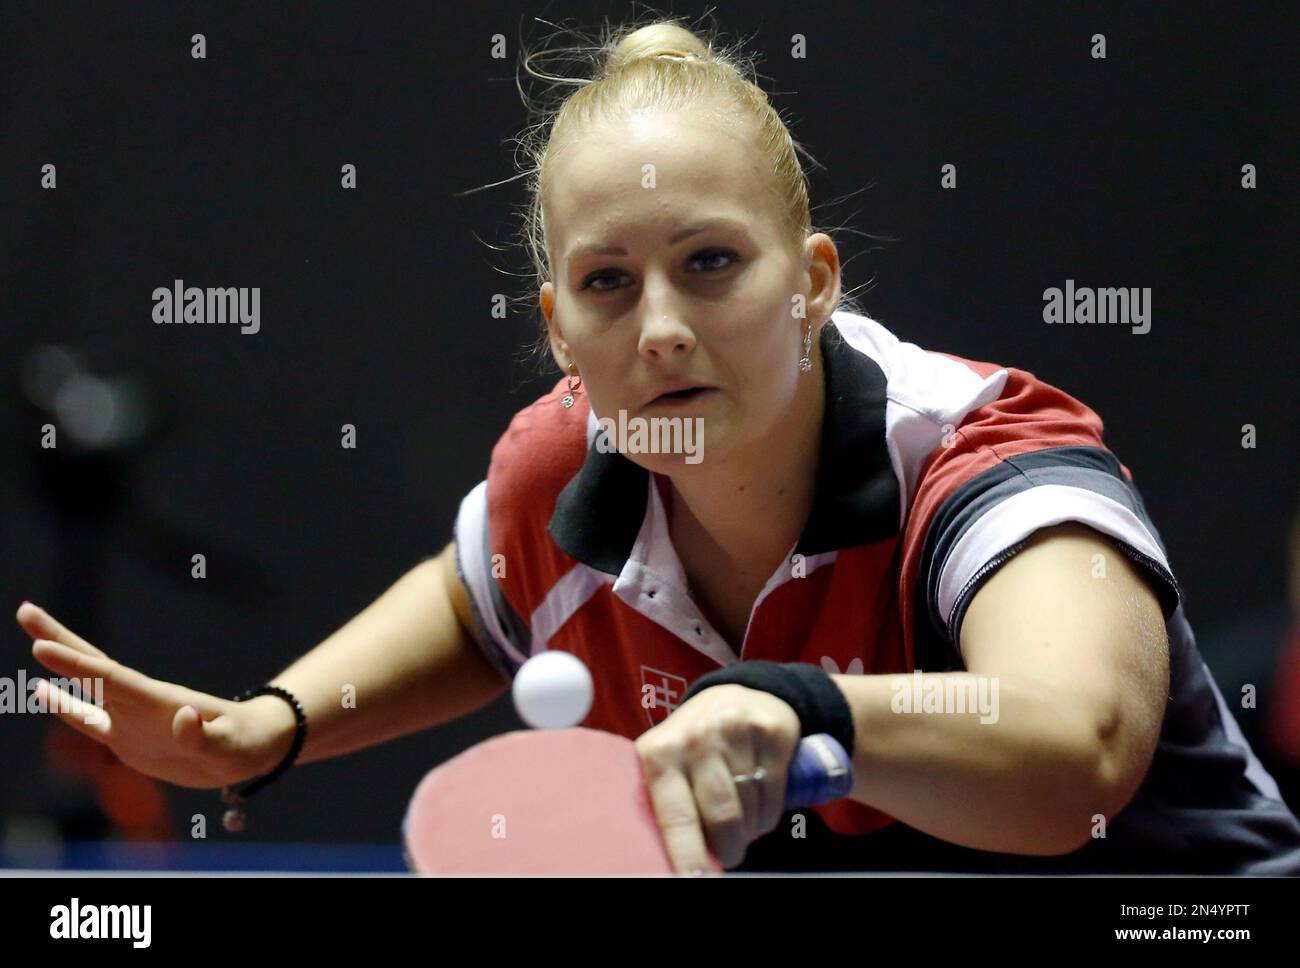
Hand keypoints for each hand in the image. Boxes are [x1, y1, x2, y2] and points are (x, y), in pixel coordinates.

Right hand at [17, 602, 294, 789]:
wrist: (250, 750)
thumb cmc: (244, 744)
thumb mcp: (230, 744)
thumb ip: (203, 735)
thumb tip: (184, 716)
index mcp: (158, 702)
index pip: (110, 677)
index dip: (75, 665)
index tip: (42, 647)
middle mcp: (138, 703)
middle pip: (91, 666)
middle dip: (59, 640)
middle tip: (25, 611)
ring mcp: (130, 718)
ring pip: (86, 687)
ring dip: (58, 665)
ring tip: (32, 642)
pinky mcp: (128, 738)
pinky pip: (90, 719)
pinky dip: (65, 707)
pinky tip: (43, 692)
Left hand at [634, 683, 800, 874]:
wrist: (739, 694)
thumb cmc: (696, 745)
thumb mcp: (670, 763)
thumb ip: (669, 801)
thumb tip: (670, 858)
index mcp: (659, 752)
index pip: (674, 814)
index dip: (686, 853)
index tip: (694, 880)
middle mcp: (695, 737)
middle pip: (721, 817)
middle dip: (728, 849)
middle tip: (728, 856)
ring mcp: (735, 730)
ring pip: (751, 808)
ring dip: (750, 829)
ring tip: (742, 821)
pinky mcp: (771, 731)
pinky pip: (775, 793)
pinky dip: (769, 813)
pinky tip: (760, 806)